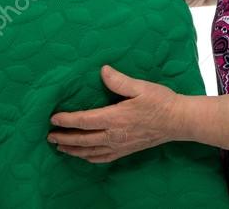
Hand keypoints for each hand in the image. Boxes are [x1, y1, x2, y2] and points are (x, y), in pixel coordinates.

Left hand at [47, 65, 181, 162]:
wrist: (178, 121)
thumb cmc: (160, 101)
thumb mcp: (140, 86)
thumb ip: (119, 80)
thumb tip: (102, 70)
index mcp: (116, 118)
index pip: (85, 121)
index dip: (67, 120)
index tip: (53, 118)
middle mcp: (115, 135)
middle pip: (83, 139)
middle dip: (64, 138)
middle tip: (49, 136)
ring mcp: (120, 145)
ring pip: (91, 151)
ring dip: (73, 150)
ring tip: (60, 147)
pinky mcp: (126, 150)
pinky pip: (103, 158)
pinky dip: (90, 158)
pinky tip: (84, 156)